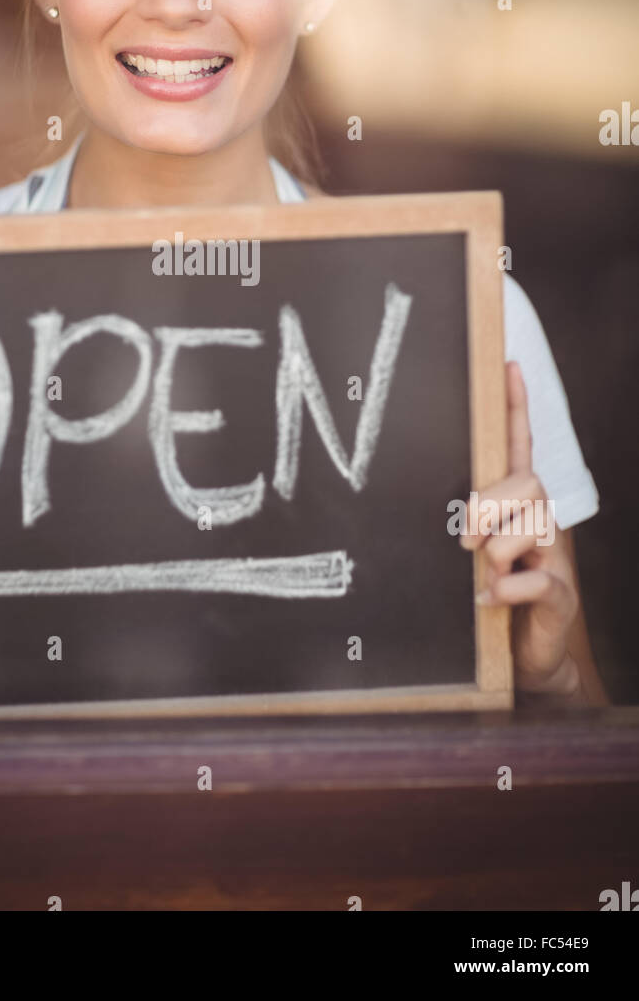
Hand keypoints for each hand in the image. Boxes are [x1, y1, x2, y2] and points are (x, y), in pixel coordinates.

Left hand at [460, 362, 581, 698]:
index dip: (517, 408)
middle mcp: (542, 522)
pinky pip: (535, 579)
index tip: (510, 366)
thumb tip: (461, 522)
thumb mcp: (476, 552)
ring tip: (486, 577)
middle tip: (466, 540)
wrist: (523, 655)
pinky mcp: (560, 595)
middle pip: (527, 483)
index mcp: (519, 506)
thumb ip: (472, 525)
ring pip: (525, 531)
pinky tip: (491, 601)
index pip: (521, 447)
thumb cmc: (495, 594)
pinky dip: (505, 592)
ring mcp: (555, 557)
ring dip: (494, 557)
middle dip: (488, 506)